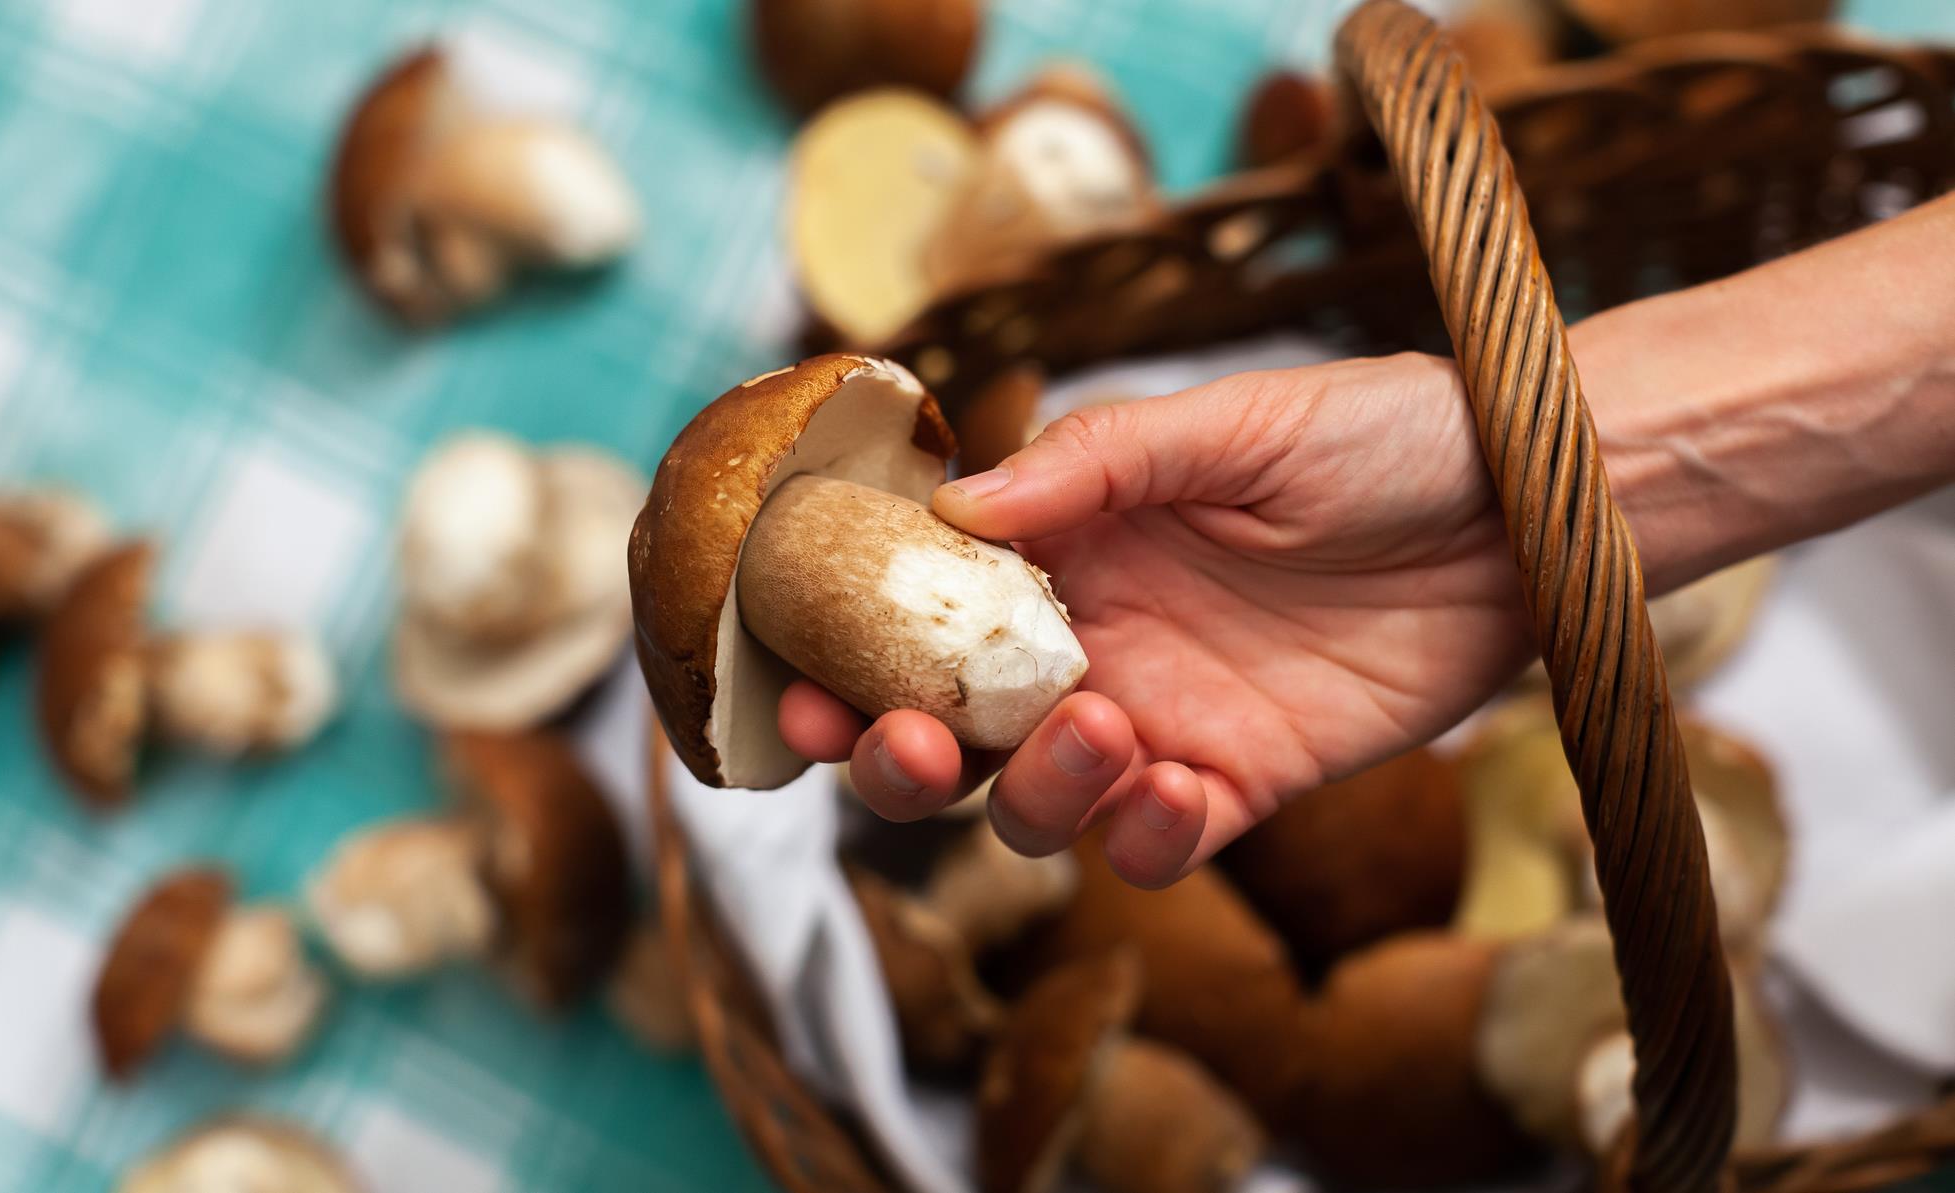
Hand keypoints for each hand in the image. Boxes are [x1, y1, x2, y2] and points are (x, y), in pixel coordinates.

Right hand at [779, 352, 1536, 886]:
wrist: (1532, 508)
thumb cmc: (1384, 434)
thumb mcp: (1236, 423)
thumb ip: (1099, 462)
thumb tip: (957, 508)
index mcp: (1066, 547)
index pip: (919, 611)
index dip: (844, 652)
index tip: (797, 679)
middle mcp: (1093, 642)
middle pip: (950, 730)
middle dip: (900, 753)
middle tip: (905, 741)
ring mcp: (1162, 720)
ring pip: (1037, 801)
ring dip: (1035, 790)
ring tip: (1103, 732)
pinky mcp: (1244, 783)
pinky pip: (1158, 845)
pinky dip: (1143, 840)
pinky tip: (1177, 795)